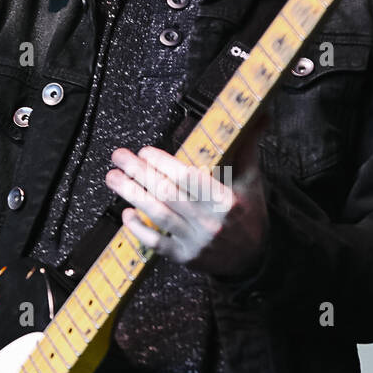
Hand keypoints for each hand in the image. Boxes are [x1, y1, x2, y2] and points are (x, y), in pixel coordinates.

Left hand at [104, 113, 269, 277]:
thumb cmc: (249, 214)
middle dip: (138, 172)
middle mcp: (210, 222)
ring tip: (113, 178)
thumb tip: (259, 115)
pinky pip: (156, 243)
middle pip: (167, 193)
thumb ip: (247, 148)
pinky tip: (126, 213)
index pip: (188, 177)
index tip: (145, 150)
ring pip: (158, 215)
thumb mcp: (252, 181)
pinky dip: (138, 229)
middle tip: (119, 157)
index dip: (163, 163)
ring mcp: (196, 241)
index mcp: (226, 200)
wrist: (254, 258)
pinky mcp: (184, 257)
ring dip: (131, 195)